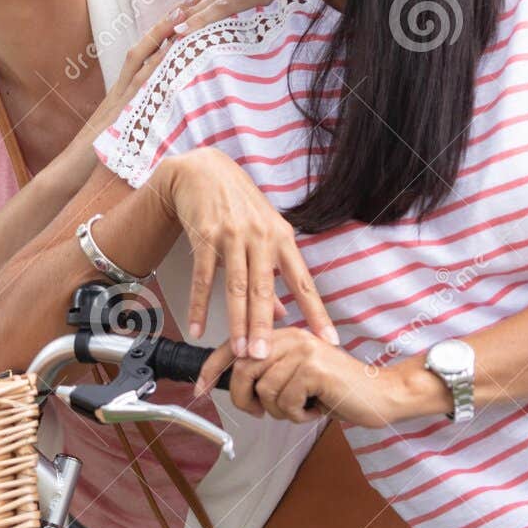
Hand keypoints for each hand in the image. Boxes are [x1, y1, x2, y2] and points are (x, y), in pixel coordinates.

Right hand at [72, 9, 180, 153]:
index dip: (163, 33)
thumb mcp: (124, 133)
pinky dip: (154, 70)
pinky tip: (170, 56)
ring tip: (185, 14)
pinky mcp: (120, 115)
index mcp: (122, 93)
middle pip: (146, 48)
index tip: (184, 12)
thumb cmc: (96, 159)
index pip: (145, 54)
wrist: (68, 175)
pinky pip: (139, 88)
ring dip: (163, 37)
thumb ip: (141, 120)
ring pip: (143, 61)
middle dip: (168, 23)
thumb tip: (163, 115)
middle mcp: (121, 91)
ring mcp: (120, 101)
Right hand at [151, 147, 337, 355]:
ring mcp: (233, 235)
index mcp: (282, 238)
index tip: (329, 340)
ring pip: (236, 287)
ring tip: (239, 351)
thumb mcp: (264, 233)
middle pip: (265, 289)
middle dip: (265, 326)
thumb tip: (282, 313)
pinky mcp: (206, 235)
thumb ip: (273, 274)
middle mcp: (260, 236)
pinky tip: (198, 328)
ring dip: (237, 322)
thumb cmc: (239, 204)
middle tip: (267, 357)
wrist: (205, 170)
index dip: (316, 312)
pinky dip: (200, 305)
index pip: (303, 282)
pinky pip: (203, 277)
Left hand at [196, 328, 428, 427]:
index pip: (236, 346)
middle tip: (262, 413)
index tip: (198, 389)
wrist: (381, 394)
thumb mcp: (299, 377)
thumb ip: (271, 374)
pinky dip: (298, 414)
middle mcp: (292, 337)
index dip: (213, 369)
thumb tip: (237, 387)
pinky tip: (316, 409)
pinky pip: (285, 401)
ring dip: (281, 411)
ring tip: (304, 407)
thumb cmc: (339, 390)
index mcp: (285, 335)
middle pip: (243, 370)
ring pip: (264, 391)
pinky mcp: (313, 368)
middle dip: (245, 400)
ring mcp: (303, 350)